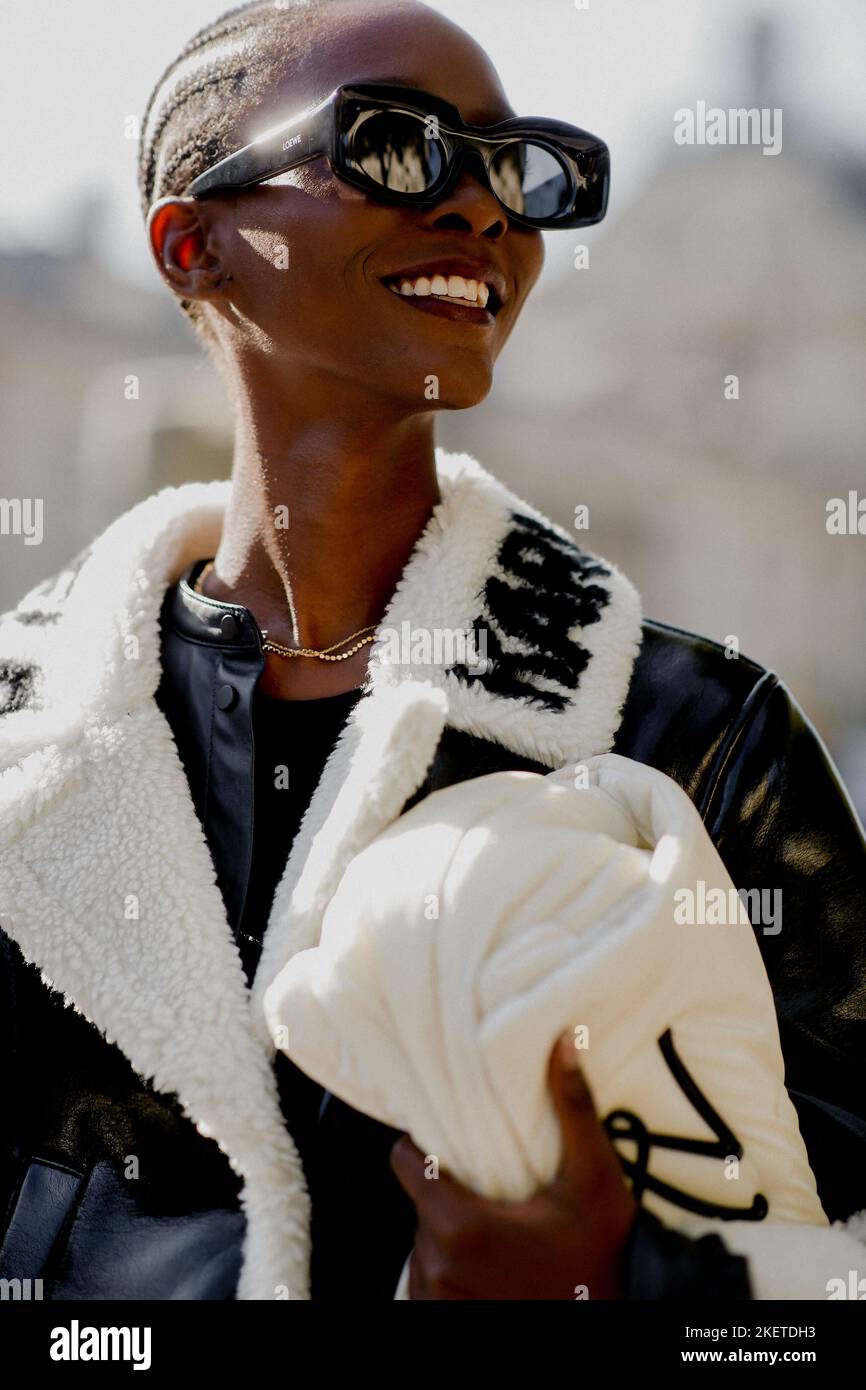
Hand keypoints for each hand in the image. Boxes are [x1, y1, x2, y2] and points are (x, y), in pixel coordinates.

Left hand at [389, 1031, 637, 1299]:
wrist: (610, 1323)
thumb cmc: (599, 1259)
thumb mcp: (594, 1181)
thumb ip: (573, 1108)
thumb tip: (562, 1042)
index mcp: (461, 1226)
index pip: (405, 1162)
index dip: (424, 1145)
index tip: (455, 1144)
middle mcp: (437, 1265)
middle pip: (420, 1200)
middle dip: (450, 1190)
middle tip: (492, 1189)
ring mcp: (436, 1298)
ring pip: (424, 1240)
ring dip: (451, 1232)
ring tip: (499, 1230)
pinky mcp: (441, 1318)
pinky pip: (429, 1278)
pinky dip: (453, 1268)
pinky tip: (493, 1265)